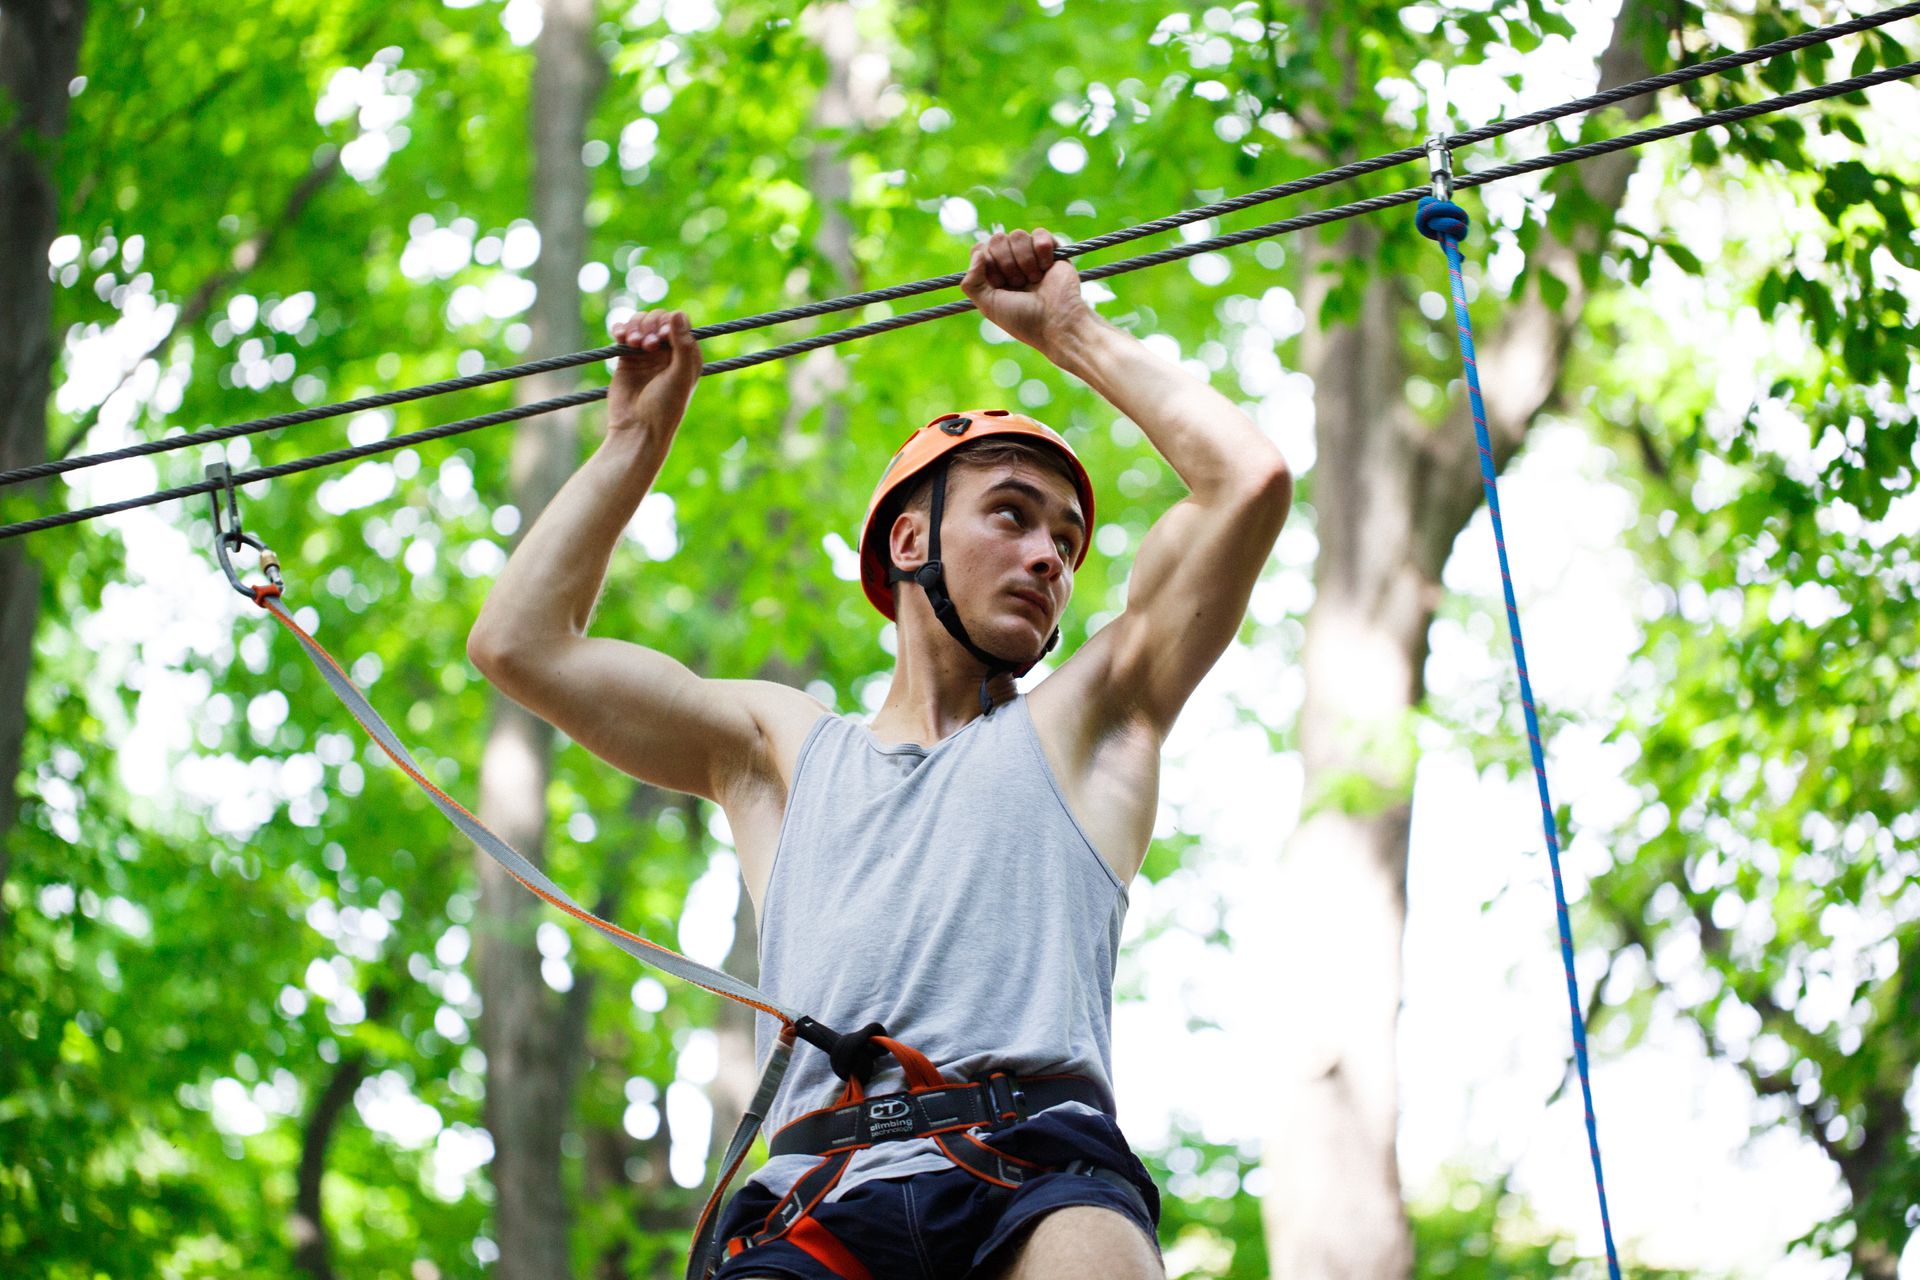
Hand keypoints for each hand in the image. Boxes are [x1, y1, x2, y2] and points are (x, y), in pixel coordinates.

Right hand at [607, 310, 701, 437]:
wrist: (637, 428)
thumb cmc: (665, 406)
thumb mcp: (680, 375)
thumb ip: (682, 344)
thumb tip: (678, 312)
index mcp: (687, 355)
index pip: (679, 323)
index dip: (669, 324)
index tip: (662, 337)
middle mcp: (668, 352)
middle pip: (658, 319)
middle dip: (650, 325)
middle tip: (646, 344)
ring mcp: (647, 354)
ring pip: (640, 323)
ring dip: (635, 326)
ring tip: (633, 343)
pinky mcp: (627, 358)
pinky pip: (624, 333)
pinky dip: (621, 329)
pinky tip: (619, 336)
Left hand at [961, 228, 1092, 354]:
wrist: (1057, 321)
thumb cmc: (1023, 318)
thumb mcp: (988, 306)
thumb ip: (971, 282)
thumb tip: (978, 252)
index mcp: (994, 274)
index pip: (980, 249)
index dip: (988, 263)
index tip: (999, 284)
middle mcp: (1011, 262)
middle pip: (997, 239)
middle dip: (1006, 264)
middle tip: (1019, 284)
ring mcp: (1031, 254)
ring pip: (1017, 235)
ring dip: (1025, 261)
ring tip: (1034, 280)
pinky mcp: (1051, 250)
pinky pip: (1040, 233)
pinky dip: (1042, 251)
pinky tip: (1046, 269)